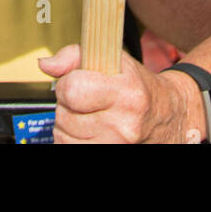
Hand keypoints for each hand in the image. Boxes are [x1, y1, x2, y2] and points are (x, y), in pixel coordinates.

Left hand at [38, 44, 203, 144]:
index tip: (77, 81)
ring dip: (67, 125)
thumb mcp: (115, 60)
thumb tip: (45, 65)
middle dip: (66, 105)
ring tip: (85, 115)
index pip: (73, 90)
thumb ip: (75, 56)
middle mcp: (123, 125)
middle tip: (83, 99)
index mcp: (126, 93)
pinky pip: (70, 150)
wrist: (165, 117)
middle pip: (65, 116)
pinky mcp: (112, 156)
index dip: (67, 83)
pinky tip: (85, 131)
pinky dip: (71, 141)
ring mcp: (117, 145)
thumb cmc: (136, 86)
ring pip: (64, 137)